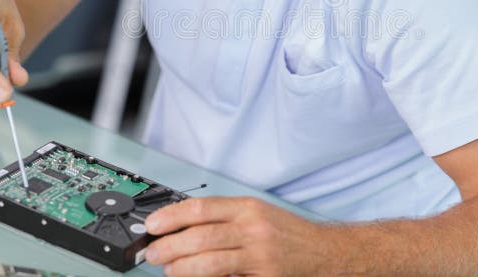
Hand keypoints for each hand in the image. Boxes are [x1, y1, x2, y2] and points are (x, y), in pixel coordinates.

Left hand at [144, 197, 337, 275]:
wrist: (325, 253)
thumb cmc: (289, 234)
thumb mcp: (259, 214)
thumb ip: (225, 219)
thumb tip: (184, 229)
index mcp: (248, 208)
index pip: (201, 209)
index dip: (171, 217)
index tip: (152, 226)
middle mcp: (253, 229)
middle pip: (200, 236)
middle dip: (169, 246)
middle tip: (153, 253)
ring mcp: (259, 256)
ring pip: (210, 262)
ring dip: (182, 268)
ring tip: (169, 270)